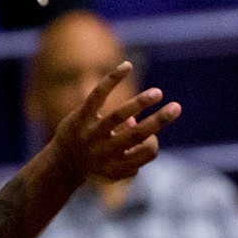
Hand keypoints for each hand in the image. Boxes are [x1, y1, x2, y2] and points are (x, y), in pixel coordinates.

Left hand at [51, 62, 181, 182]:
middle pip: (136, 135)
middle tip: (177, 107)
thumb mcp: (118, 171)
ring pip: (118, 116)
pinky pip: (98, 95)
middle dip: (158, 121)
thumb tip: (138, 122)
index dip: (154, 142)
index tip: (150, 138)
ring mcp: (91, 134)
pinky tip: (127, 66)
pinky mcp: (80, 117)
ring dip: (140, 103)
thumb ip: (137, 157)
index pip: (147, 151)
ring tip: (157, 94)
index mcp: (118, 166)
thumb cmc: (99, 166)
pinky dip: (113, 79)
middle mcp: (104, 151)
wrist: (61, 166)